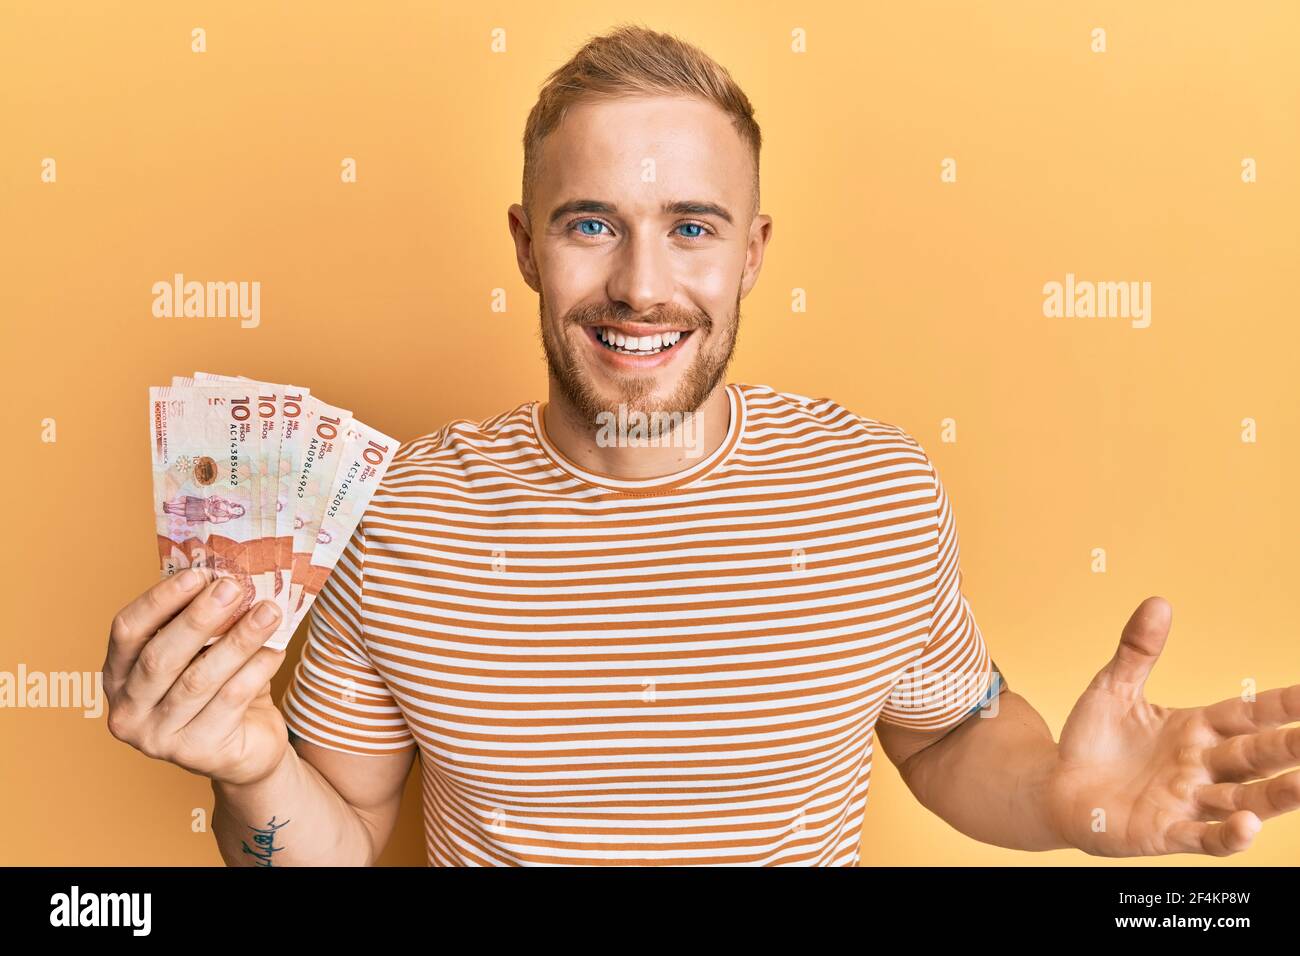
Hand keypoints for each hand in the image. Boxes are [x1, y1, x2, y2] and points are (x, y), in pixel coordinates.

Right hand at [103, 567, 290, 786]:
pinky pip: (230, 701)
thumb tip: (224, 575)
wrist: (247, 749)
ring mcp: (158, 739)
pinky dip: (256, 670)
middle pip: (160, 657)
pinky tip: (275, 650)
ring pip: (199, 680)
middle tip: (234, 587)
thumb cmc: (218, 689)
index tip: (198, 574)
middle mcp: (128, 711)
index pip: (126, 631)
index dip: (160, 600)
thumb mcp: (201, 653)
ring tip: (269, 612)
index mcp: (118, 676)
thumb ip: (200, 621)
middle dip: (199, 618)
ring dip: (238, 640)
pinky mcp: (197, 753)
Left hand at [1045, 596, 1299, 856]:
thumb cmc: (1092, 740)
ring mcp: (1186, 801)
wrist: (1055, 785)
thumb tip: (1159, 601)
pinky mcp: (1164, 832)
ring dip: (1275, 795)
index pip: (1245, 714)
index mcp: (1195, 729)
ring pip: (1241, 799)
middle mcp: (1200, 767)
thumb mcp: (1112, 689)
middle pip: (1253, 756)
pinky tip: (1249, 825)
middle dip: (1286, 747)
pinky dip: (1228, 835)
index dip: (1278, 706)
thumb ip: (1137, 651)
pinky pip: (1204, 837)